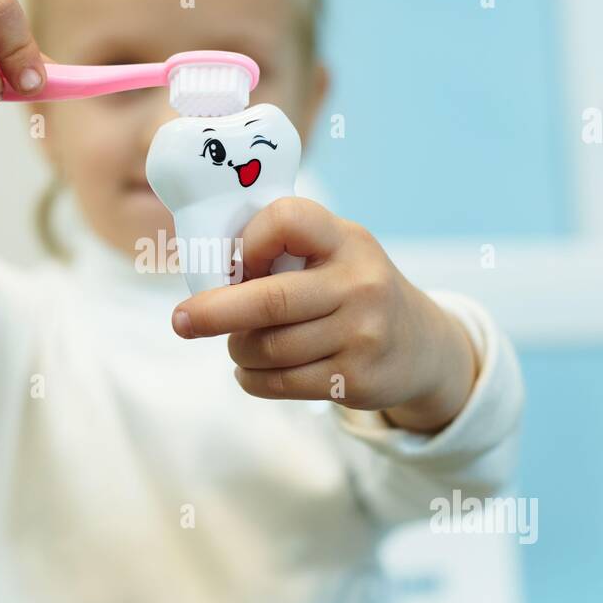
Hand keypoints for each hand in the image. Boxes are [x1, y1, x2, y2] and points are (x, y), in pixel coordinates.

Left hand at [170, 198, 477, 432]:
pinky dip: (251, 378)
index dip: (250, 240)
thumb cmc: (352, 290)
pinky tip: (251, 370)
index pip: (287, 220)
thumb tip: (209, 274)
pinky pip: (279, 383)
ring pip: (267, 348)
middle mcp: (359, 284)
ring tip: (238, 345)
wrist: (421, 346)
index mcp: (346, 240)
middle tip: (181, 321)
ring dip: (237, 349)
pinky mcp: (354, 380)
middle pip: (268, 301)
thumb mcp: (334, 253)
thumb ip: (283, 252)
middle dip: (214, 313)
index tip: (236, 260)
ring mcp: (361, 335)